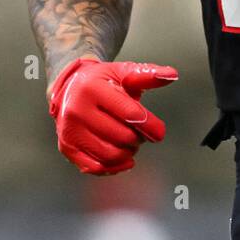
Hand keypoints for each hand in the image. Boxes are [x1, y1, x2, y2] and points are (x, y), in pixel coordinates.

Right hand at [48, 57, 177, 174]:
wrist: (70, 88)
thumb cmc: (102, 81)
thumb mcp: (123, 73)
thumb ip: (148, 75)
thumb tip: (172, 74)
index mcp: (92, 89)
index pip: (130, 114)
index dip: (150, 126)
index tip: (159, 132)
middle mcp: (77, 110)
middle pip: (122, 137)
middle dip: (138, 138)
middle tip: (140, 133)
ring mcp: (70, 131)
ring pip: (110, 155)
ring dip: (128, 153)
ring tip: (130, 142)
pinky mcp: (67, 147)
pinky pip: (95, 167)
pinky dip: (114, 167)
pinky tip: (122, 158)